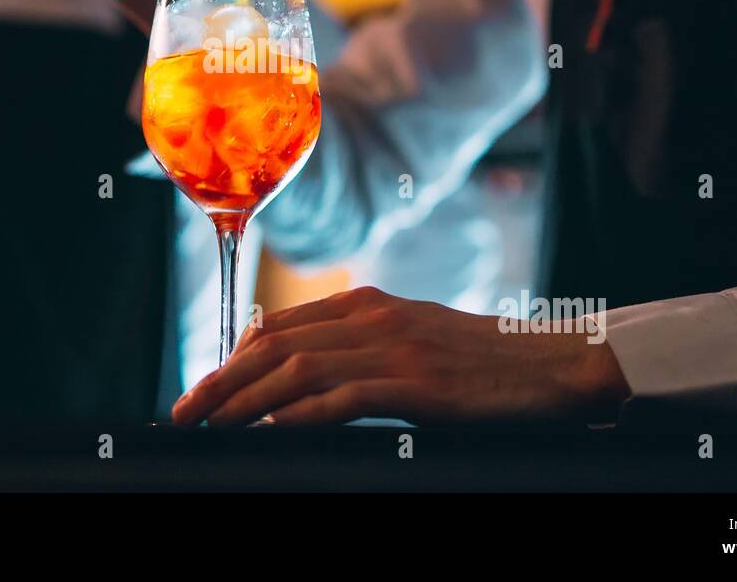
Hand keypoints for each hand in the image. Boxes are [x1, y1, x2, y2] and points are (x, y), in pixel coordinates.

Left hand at [171, 286, 630, 426]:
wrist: (552, 367)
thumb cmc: (481, 364)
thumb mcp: (412, 344)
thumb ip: (360, 353)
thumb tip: (299, 387)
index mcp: (368, 305)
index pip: (278, 327)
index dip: (231, 359)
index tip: (203, 390)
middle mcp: (373, 318)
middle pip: (275, 346)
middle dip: (221, 381)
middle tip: (184, 414)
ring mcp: (396, 348)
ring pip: (298, 369)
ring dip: (245, 400)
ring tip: (211, 427)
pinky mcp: (420, 384)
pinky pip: (345, 398)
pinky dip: (301, 415)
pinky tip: (273, 431)